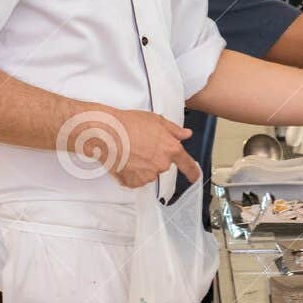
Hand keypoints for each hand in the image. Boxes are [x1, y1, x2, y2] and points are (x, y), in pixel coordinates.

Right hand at [78, 109, 198, 189]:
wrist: (107, 133)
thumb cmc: (128, 124)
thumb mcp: (156, 120)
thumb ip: (173, 130)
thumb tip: (185, 134)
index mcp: (171, 149)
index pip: (188, 164)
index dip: (193, 172)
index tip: (195, 177)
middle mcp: (161, 164)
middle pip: (162, 165)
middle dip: (154, 158)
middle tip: (140, 146)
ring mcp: (147, 175)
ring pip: (148, 173)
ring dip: (141, 166)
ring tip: (130, 151)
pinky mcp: (133, 182)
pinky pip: (135, 180)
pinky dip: (130, 173)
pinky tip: (124, 159)